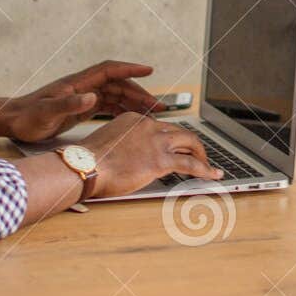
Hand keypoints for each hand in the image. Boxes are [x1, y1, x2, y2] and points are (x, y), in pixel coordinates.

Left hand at [2, 60, 164, 141]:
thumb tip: (93, 97)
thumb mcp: (47, 112)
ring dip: (134, 103)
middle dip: (140, 93)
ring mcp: (83, 96)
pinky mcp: (81, 107)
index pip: (110, 70)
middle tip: (158, 106)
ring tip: (152, 114)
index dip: (130, 69)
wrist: (13, 121)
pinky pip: (108, 106)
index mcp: (78, 83)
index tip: (149, 70)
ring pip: (116, 96)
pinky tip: (132, 119)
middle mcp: (83, 87)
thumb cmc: (27, 117)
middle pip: (118, 85)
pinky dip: (122, 110)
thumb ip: (70, 104)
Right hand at [77, 112, 221, 196]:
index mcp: (135, 119)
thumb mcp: (108, 144)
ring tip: (207, 165)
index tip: (176, 147)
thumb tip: (133, 158)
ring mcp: (156, 142)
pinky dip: (205, 170)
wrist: (84, 166)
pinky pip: (191, 164)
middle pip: (180, 131)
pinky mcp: (161, 160)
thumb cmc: (88, 161)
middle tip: (198, 154)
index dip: (172, 139)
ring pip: (190, 143)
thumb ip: (125, 146)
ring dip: (201, 155)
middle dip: (192, 144)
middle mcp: (148, 126)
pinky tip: (212, 175)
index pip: (161, 127)